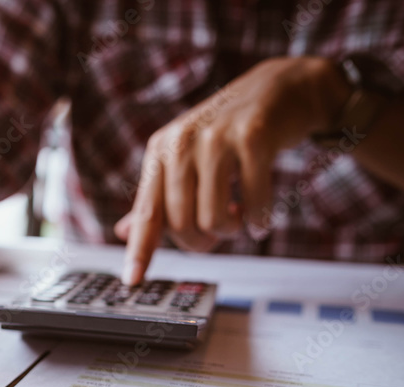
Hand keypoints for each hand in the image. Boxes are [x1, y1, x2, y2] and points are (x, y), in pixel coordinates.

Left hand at [115, 56, 349, 283]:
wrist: (280, 88)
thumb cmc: (229, 132)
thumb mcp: (185, 159)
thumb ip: (157, 198)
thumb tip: (123, 232)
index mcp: (160, 152)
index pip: (146, 212)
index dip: (140, 250)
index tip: (131, 280)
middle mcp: (181, 143)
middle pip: (180, 223)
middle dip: (202, 241)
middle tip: (218, 233)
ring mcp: (216, 139)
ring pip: (213, 218)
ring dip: (231, 231)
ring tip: (239, 219)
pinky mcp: (253, 137)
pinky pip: (253, 202)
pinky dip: (259, 220)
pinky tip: (261, 219)